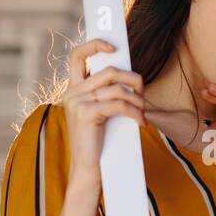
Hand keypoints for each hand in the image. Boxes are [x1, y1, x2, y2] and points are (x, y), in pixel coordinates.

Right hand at [60, 39, 144, 181]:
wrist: (88, 171)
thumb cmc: (99, 143)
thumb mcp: (102, 113)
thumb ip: (108, 94)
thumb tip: (132, 78)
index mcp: (74, 90)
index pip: (78, 55)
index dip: (95, 45)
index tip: (114, 47)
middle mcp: (72, 93)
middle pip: (110, 70)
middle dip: (133, 79)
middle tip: (142, 93)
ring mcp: (77, 102)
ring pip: (117, 88)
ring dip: (137, 100)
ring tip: (143, 112)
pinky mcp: (86, 114)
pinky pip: (119, 105)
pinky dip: (135, 112)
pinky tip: (141, 122)